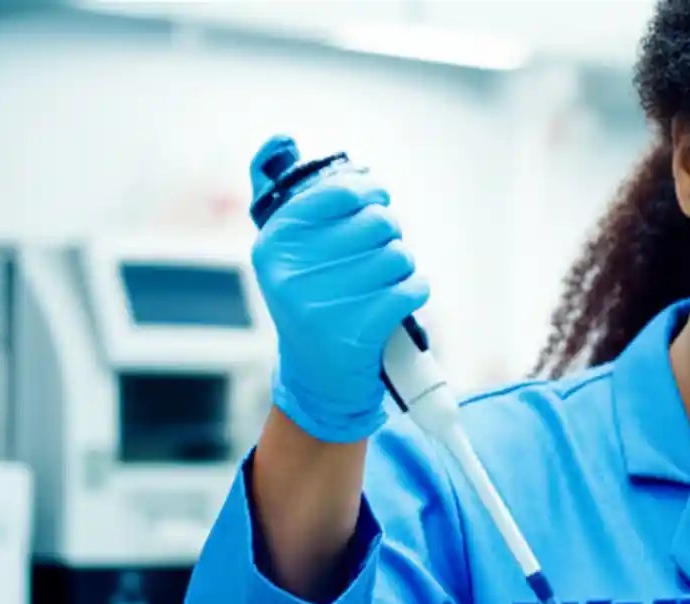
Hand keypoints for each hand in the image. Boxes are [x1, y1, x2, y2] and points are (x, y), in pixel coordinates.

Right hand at [249, 135, 428, 442]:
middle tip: (381, 251)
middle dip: (389, 234)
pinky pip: (411, 287)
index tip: (376, 197)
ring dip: (403, 266)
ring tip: (385, 282)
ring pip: (398, 255)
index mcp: (274, 244)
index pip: (338, 192)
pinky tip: (402, 298)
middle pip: (377, 221)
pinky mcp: (355, 331)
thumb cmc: (313, 303)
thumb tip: (279, 138)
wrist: (318, 380)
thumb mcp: (289, 255)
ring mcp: (322, 304)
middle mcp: (292, 272)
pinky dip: (416, 290)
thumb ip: (288, 199)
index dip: (369, 191)